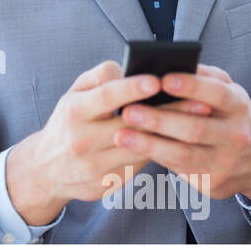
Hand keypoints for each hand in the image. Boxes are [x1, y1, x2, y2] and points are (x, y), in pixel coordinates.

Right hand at [6, 60, 212, 224]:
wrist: (48, 170)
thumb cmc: (69, 122)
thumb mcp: (72, 95)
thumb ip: (97, 78)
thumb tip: (124, 66)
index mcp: (74, 111)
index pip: (106, 97)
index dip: (132, 88)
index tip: (157, 80)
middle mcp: (84, 139)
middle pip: (133, 125)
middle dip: (169, 112)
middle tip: (201, 103)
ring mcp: (98, 164)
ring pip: (143, 148)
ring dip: (174, 134)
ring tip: (202, 120)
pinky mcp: (111, 182)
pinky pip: (143, 165)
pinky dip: (165, 151)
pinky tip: (189, 141)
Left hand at [115, 64, 250, 201]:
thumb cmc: (229, 117)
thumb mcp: (227, 92)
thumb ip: (204, 77)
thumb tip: (171, 65)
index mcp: (239, 106)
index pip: (217, 94)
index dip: (191, 87)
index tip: (162, 80)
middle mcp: (236, 136)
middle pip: (196, 129)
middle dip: (159, 120)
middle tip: (129, 111)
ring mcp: (225, 162)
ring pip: (184, 154)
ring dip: (149, 145)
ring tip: (121, 135)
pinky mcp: (212, 182)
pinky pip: (179, 169)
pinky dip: (154, 157)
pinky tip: (133, 149)